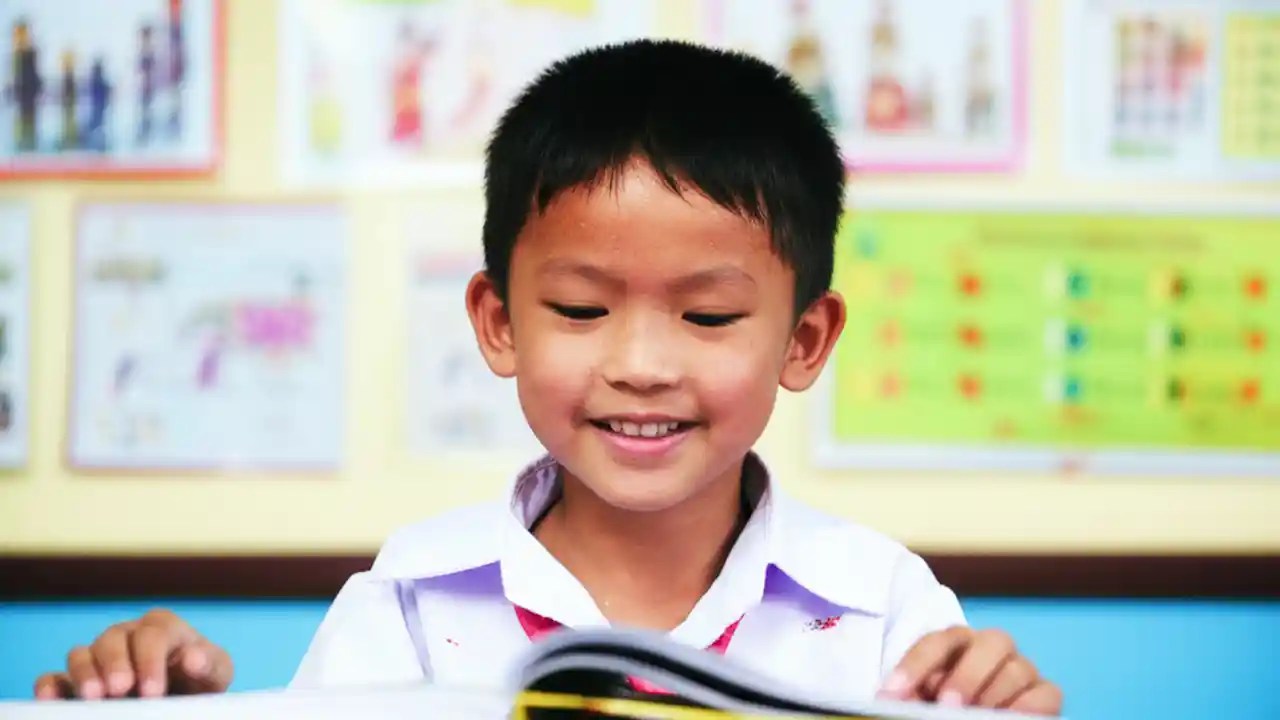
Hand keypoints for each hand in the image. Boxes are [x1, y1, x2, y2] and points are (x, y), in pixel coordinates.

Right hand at [33, 609, 233, 699]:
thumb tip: (194, 657)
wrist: (184, 699)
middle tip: (120, 690)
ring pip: (81, 654)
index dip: (151, 660)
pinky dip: (50, 685)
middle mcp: (127, 636)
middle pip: (113, 639)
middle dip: (115, 664)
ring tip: (93, 697)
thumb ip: (210, 664)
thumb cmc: (200, 682)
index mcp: (162, 627)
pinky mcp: (78, 681)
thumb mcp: (215, 674)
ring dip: (84, 674)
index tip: (153, 690)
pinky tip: (49, 698)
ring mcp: (100, 657)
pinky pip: (56, 677)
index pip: (153, 634)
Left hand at [879, 626, 1061, 715]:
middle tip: (947, 705)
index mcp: (957, 644)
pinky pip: (1045, 694)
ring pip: (1018, 669)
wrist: (975, 711)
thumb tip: (898, 702)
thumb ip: (917, 696)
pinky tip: (1006, 718)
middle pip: (991, 643)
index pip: (938, 643)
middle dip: (967, 676)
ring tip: (975, 716)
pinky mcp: (1046, 694)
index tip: (892, 695)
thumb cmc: (944, 704)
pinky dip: (1026, 708)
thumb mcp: (926, 700)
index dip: (915, 666)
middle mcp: (993, 648)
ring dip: (993, 695)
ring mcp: (1023, 669)